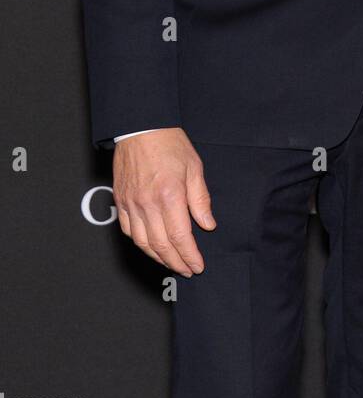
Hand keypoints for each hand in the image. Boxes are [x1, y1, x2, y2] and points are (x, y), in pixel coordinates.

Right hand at [113, 128, 215, 276]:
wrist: (140, 127)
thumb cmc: (169, 143)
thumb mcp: (194, 167)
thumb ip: (200, 199)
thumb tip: (207, 225)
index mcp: (169, 195)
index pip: (180, 237)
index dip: (189, 255)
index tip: (197, 265)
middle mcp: (147, 203)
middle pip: (161, 245)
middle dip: (176, 262)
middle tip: (187, 270)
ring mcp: (131, 204)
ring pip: (143, 243)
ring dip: (158, 258)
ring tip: (172, 263)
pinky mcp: (120, 201)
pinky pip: (128, 231)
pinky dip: (141, 244)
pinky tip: (151, 247)